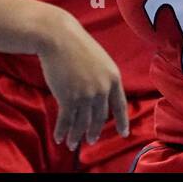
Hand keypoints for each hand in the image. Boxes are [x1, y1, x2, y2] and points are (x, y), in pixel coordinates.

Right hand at [38, 11, 129, 149]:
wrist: (59, 37)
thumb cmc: (77, 46)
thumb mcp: (100, 61)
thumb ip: (102, 79)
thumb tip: (99, 98)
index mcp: (114, 78)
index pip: (120, 106)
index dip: (122, 122)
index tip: (123, 134)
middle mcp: (102, 89)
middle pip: (100, 118)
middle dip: (94, 132)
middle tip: (91, 141)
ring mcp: (86, 94)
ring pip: (82, 123)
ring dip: (76, 136)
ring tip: (72, 144)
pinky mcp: (68, 98)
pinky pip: (66, 121)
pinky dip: (62, 131)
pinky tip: (59, 138)